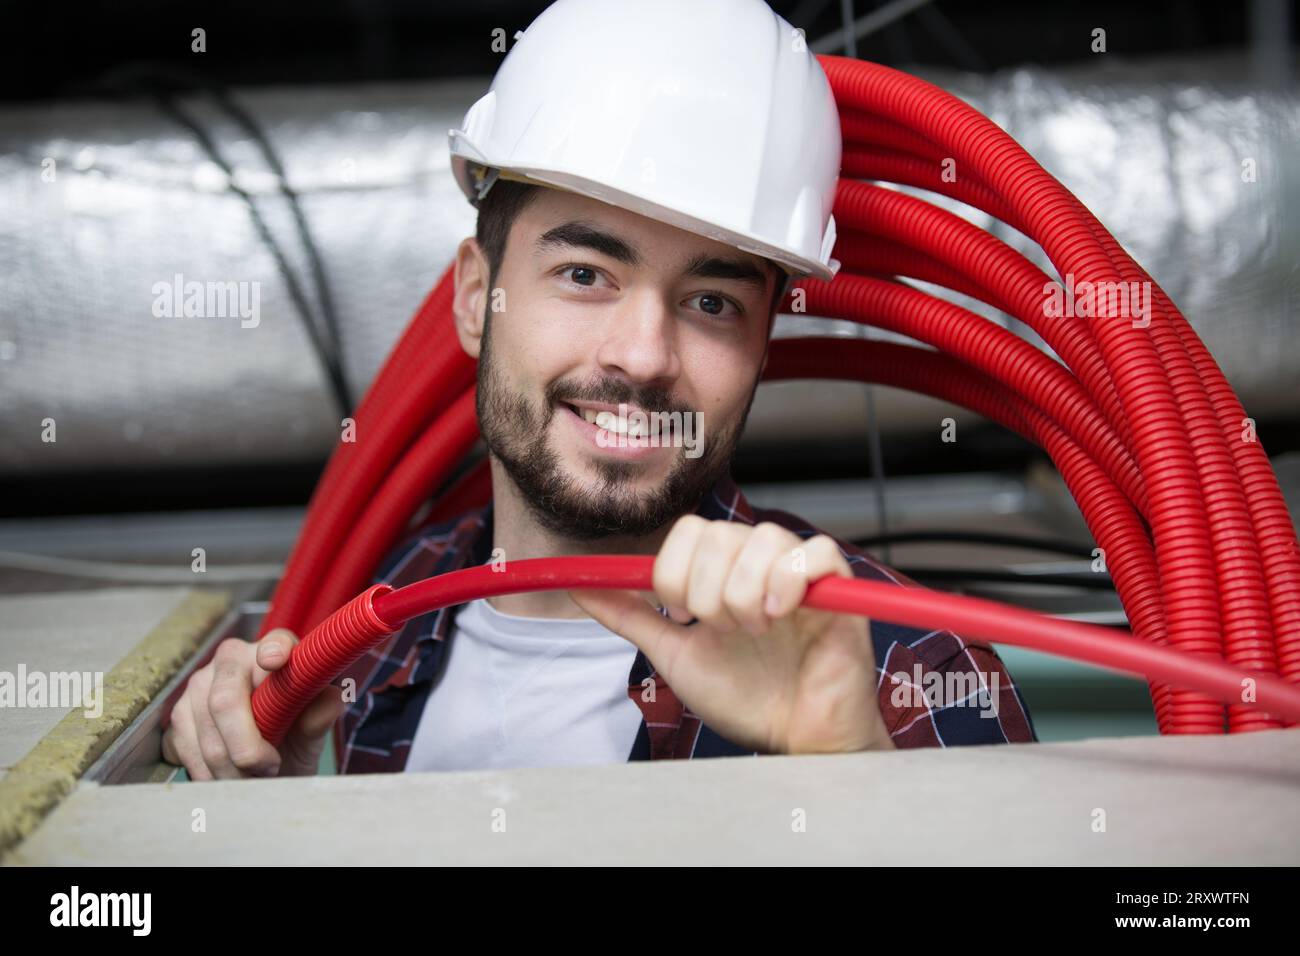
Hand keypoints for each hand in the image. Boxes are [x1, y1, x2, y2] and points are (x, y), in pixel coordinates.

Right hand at [161, 629, 345, 778]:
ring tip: (254, 777)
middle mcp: (232, 659)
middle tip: (270, 767)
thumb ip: (321, 714)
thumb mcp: (313, 731)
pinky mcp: (179, 714)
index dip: (274, 651)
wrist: (268, 763)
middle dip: (247, 748)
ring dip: (231, 769)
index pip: (275, 644)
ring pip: (207, 735)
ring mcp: (200, 684)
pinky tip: (231, 777)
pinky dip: (211, 774)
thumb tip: (331, 700)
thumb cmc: (294, 736)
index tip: (276, 660)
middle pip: (225, 700)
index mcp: (276, 650)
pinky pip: (188, 750)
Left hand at [569, 516, 892, 754]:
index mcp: (722, 573)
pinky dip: (792, 579)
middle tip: (723, 631)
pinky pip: (817, 552)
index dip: (675, 572)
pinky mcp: (840, 590)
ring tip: (755, 631)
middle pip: (722, 533)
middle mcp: (760, 565)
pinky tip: (783, 613)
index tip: (683, 617)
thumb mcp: (675, 654)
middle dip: (709, 591)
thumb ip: (631, 617)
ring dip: (747, 592)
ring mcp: (800, 575)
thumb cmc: (744, 699)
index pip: (691, 531)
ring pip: (765, 539)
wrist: (793, 740)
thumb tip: (578, 585)